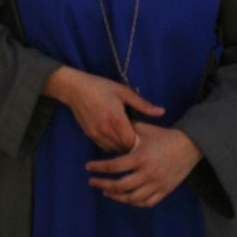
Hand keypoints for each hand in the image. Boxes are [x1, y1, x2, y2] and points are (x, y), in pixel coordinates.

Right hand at [44, 66, 164, 153]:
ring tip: (127, 138)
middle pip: (124, 148)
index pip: (133, 142)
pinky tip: (116, 136)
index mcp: (117, 119)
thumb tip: (162, 112)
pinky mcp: (90, 135)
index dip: (140, 142)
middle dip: (133, 146)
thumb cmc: (100, 87)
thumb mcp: (123, 92)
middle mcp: (106, 130)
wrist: (73, 88)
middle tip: (139, 139)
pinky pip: (105, 147)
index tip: (145, 137)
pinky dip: (112, 145)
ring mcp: (97, 134)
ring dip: (122, 147)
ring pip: (115, 150)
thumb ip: (143, 105)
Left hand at [87, 123, 201, 206]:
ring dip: (117, 196)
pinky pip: (147, 202)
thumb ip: (126, 131)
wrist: (190, 146)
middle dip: (103, 184)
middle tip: (93, 182)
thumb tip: (109, 127)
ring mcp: (157, 184)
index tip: (88, 167)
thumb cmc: (164, 136)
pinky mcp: (165, 190)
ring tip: (106, 192)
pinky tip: (125, 198)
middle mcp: (148, 173)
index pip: (114, 166)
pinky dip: (134, 202)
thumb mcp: (144, 130)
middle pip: (120, 185)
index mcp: (141, 157)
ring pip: (133, 198)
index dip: (99, 168)